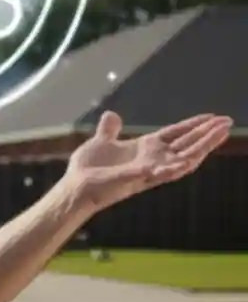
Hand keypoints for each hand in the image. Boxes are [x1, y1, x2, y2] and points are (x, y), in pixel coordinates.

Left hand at [63, 111, 233, 213]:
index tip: (212, 117)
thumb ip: (109, 130)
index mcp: (144, 149)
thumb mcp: (100, 142)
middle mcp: (152, 160)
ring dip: (202, 146)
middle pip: (186, 144)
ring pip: (183, 157)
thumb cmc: (87, 169)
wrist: (75, 186)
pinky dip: (175, 167)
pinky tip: (190, 159)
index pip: (175, 135)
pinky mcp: (138, 178)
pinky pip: (161, 174)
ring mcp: (147, 170)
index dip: (193, 126)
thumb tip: (111, 114)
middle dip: (207, 134)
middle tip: (227, 122)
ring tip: (221, 133)